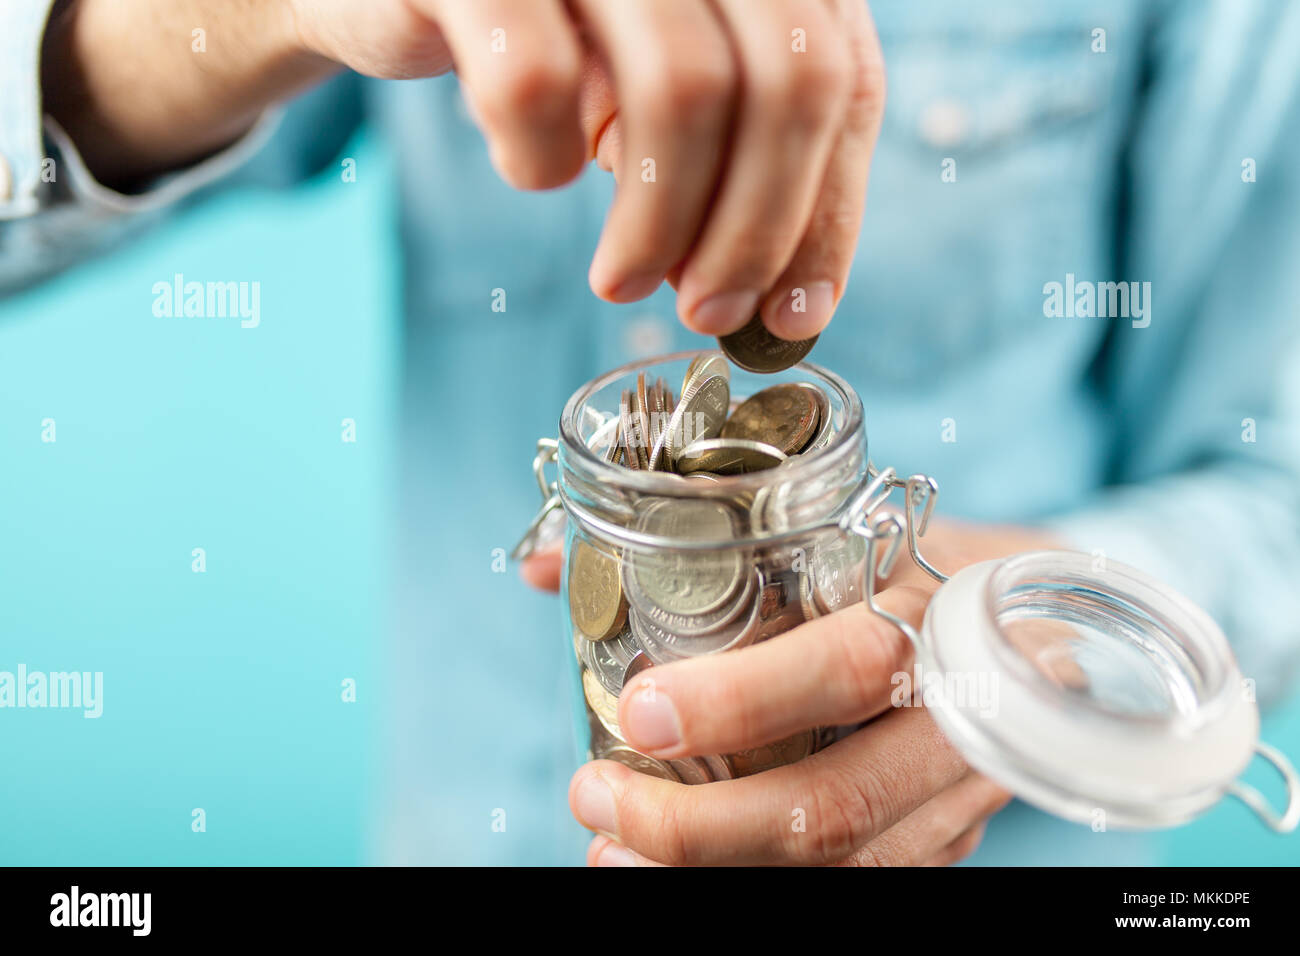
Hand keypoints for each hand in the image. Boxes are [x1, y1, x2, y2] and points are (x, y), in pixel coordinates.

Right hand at [293, 0, 885, 339]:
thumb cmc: (550, 39)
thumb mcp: (662, 90)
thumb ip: (736, 162)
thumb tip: (787, 302)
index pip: (845, 74)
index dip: (830, 210)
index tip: (795, 315)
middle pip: (790, 81)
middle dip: (757, 230)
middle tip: (708, 312)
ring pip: (682, 89)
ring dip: (659, 225)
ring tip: (621, 281)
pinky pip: (535, 82)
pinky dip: (540, 159)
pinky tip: (534, 167)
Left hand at [525, 521, 1060, 865]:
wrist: (1057, 618)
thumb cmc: (928, 562)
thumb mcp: (848, 530)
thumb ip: (703, 547)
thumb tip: (548, 567)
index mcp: (935, 613)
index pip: (840, 670)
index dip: (737, 701)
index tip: (638, 712)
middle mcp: (956, 717)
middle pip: (830, 806)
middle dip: (695, 826)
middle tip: (594, 796)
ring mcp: (958, 794)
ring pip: (842, 867)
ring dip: (713, 874)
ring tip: (611, 854)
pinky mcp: (950, 838)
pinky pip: (860, 881)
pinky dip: (763, 882)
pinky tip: (684, 875)